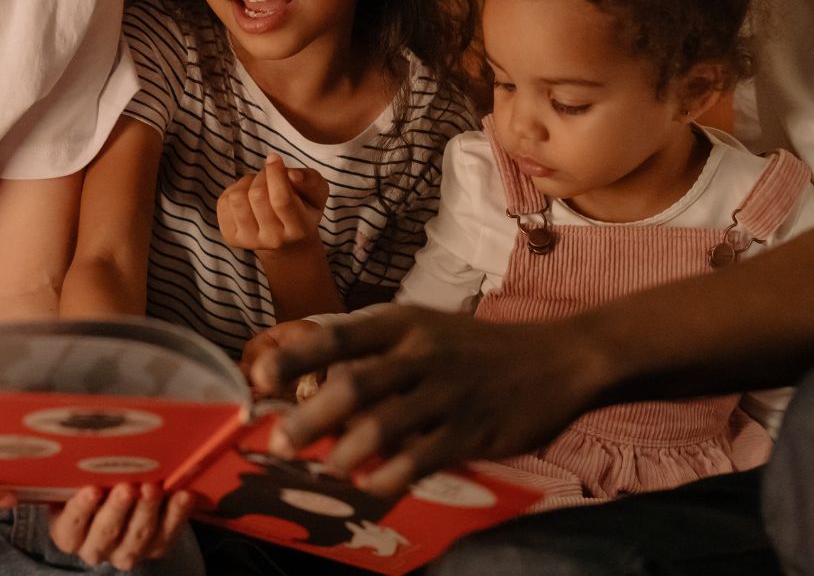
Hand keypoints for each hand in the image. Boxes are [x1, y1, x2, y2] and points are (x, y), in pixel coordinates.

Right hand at [50, 482, 193, 570]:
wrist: (122, 498)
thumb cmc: (94, 483)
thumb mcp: (78, 481)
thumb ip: (76, 473)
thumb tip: (80, 446)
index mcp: (69, 533)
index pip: (71, 526)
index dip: (81, 509)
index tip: (92, 490)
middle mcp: (96, 547)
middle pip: (105, 534)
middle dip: (117, 510)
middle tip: (127, 488)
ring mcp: (127, 551)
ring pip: (137, 536)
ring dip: (146, 510)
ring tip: (153, 488)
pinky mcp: (156, 547)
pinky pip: (167, 533)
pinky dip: (176, 513)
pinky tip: (182, 495)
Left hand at [217, 155, 328, 251]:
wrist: (286, 241)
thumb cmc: (303, 208)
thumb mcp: (317, 192)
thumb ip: (310, 180)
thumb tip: (291, 175)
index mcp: (299, 228)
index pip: (281, 200)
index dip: (275, 173)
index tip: (274, 157)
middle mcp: (274, 239)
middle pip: (257, 196)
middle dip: (262, 175)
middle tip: (270, 174)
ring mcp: (249, 241)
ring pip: (236, 198)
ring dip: (247, 182)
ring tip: (258, 184)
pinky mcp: (231, 237)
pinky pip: (223, 202)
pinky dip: (234, 190)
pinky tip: (247, 195)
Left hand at [247, 307, 596, 495]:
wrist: (555, 360)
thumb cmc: (476, 349)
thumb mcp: (427, 333)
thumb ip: (378, 355)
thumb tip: (316, 387)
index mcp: (404, 324)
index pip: (338, 334)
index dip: (295, 355)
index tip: (258, 377)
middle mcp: (421, 354)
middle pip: (353, 385)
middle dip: (309, 418)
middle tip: (279, 442)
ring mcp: (446, 394)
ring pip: (382, 427)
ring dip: (343, 454)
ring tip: (325, 469)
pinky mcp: (469, 431)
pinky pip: (419, 460)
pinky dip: (388, 479)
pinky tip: (372, 489)